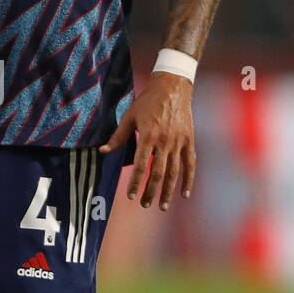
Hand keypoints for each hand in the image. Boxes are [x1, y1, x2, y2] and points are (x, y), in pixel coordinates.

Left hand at [99, 73, 195, 210]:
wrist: (173, 87)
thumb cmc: (147, 101)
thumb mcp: (129, 116)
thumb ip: (118, 137)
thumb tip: (103, 152)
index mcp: (148, 136)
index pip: (141, 165)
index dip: (135, 183)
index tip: (130, 196)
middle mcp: (165, 141)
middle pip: (158, 173)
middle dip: (151, 191)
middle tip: (144, 204)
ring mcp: (179, 142)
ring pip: (174, 172)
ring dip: (167, 191)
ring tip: (161, 205)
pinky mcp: (189, 141)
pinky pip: (190, 164)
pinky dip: (188, 180)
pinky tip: (185, 194)